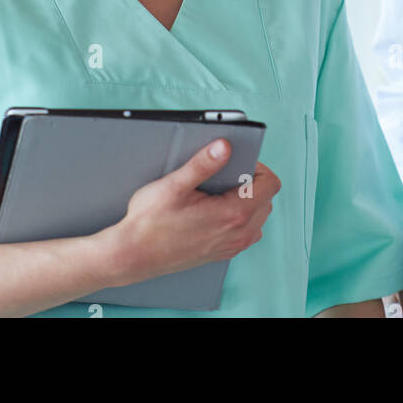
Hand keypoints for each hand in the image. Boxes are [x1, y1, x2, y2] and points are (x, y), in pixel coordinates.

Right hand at [99, 139, 279, 287]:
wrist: (132, 256)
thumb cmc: (149, 224)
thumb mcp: (174, 186)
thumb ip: (202, 164)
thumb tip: (224, 146)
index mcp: (233, 215)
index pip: (271, 184)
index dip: (258, 167)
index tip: (238, 162)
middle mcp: (238, 234)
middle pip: (267, 199)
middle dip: (252, 183)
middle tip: (225, 175)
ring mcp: (231, 247)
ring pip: (259, 216)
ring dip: (248, 201)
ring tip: (220, 192)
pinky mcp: (222, 254)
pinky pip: (246, 231)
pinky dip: (240, 217)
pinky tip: (215, 210)